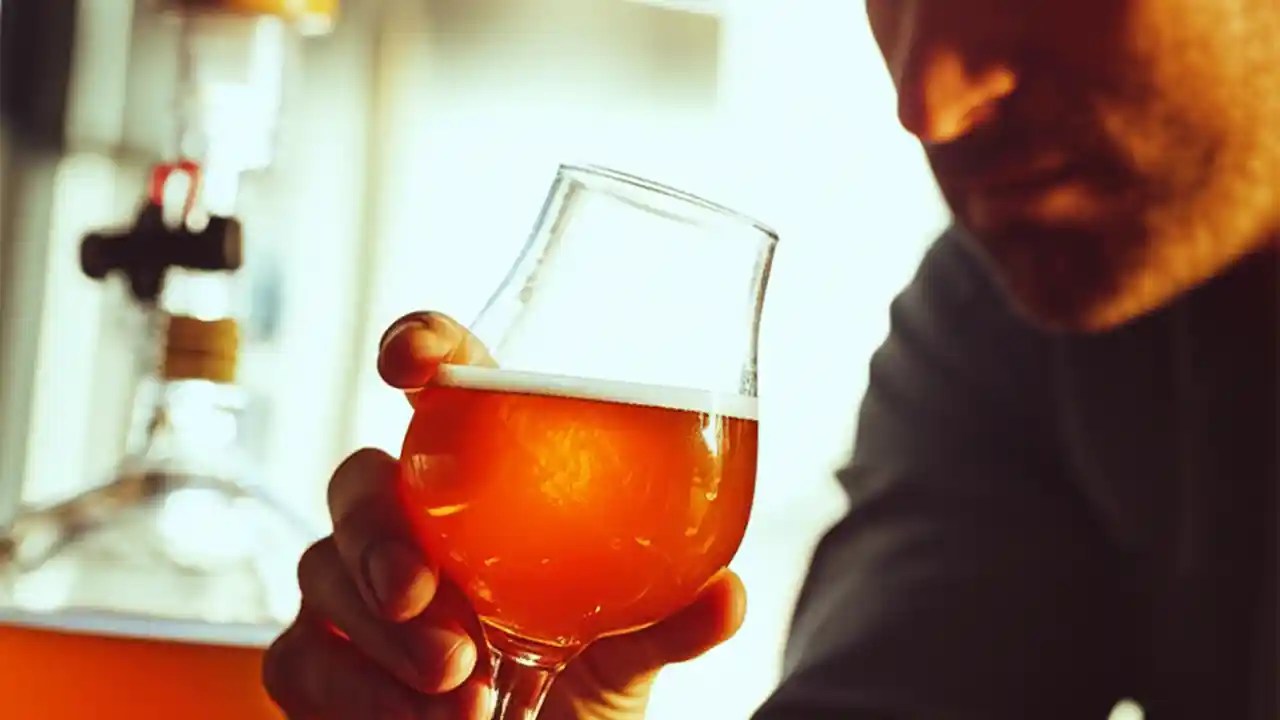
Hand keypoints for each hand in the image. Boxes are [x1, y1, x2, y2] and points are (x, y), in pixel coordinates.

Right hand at [263, 312, 746, 719]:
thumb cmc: (579, 685)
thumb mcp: (627, 655)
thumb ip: (662, 623)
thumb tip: (727, 596)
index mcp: (488, 484)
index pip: (445, 387)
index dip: (419, 346)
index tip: (412, 362)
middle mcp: (413, 522)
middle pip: (360, 479)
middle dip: (381, 534)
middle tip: (424, 594)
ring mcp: (355, 588)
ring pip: (322, 569)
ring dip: (386, 633)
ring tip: (461, 689)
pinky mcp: (318, 659)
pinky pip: (300, 659)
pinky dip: (357, 695)